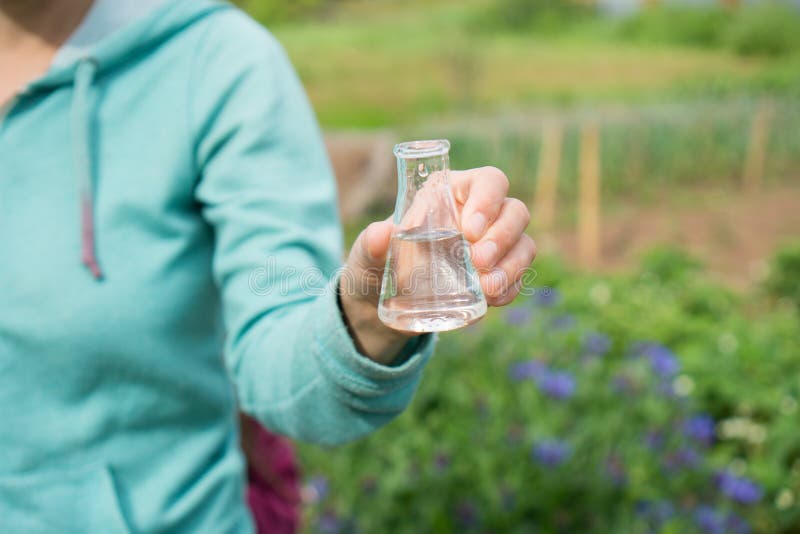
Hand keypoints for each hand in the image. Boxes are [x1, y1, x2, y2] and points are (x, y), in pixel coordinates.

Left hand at [339, 166, 535, 364]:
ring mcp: (493, 246)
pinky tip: (493, 300)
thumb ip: (371, 243)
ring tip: (487, 288)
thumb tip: (381, 234)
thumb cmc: (377, 266)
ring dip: (512, 265)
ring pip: (524, 244)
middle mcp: (479, 214)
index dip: (488, 200)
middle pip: (514, 212)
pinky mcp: (496, 275)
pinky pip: (518, 277)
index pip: (488, 181)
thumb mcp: (367, 255)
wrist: (381, 306)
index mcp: (452, 192)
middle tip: (478, 261)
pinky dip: (510, 288)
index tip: (470, 229)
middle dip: (502, 236)